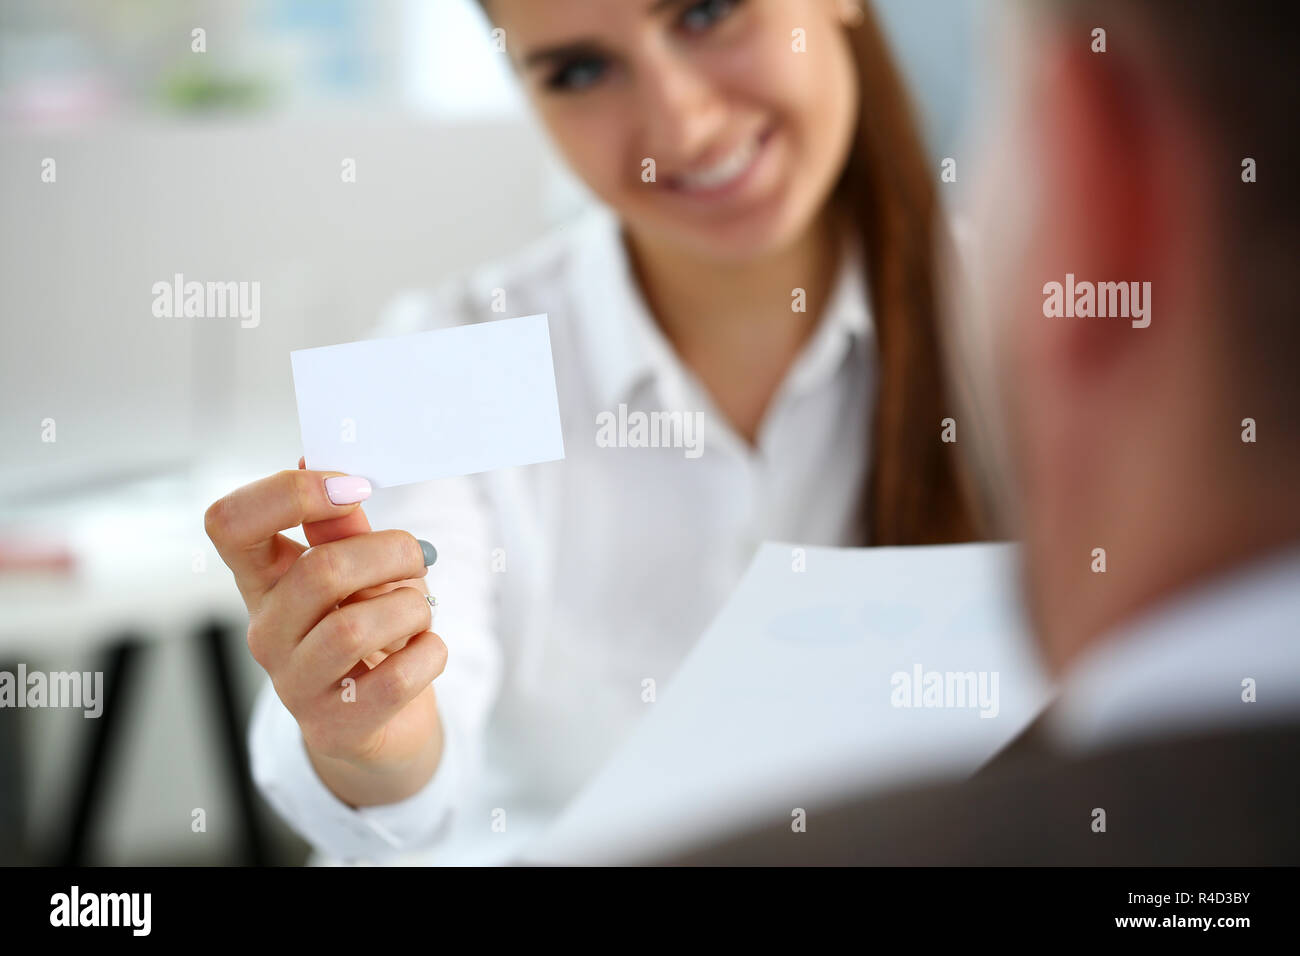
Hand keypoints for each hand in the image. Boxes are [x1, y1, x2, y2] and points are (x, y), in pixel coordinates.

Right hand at [205, 464, 446, 806]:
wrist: (382, 724)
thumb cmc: (369, 632)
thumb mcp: (356, 573)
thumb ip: (340, 526)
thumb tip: (315, 460)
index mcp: (263, 581)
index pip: (229, 523)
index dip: (287, 493)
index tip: (349, 487)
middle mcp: (266, 631)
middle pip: (320, 571)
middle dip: (390, 553)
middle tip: (418, 557)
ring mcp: (294, 684)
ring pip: (358, 626)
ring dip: (412, 607)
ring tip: (418, 612)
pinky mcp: (334, 727)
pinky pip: (397, 679)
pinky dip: (429, 653)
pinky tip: (426, 650)